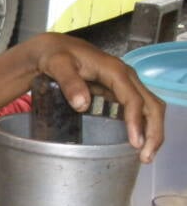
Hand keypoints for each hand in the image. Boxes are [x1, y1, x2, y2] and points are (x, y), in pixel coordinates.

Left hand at [28, 33, 164, 162]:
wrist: (52, 49)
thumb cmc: (55, 56)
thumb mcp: (57, 65)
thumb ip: (69, 82)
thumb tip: (82, 104)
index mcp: (114, 70)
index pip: (132, 99)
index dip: (135, 121)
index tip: (135, 143)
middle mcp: (125, 77)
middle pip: (150, 105)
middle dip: (153, 131)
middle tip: (145, 156)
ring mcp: (124, 84)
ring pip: (148, 107)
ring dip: (152, 131)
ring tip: (145, 155)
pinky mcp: (118, 91)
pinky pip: (138, 109)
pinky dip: (142, 125)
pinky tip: (136, 142)